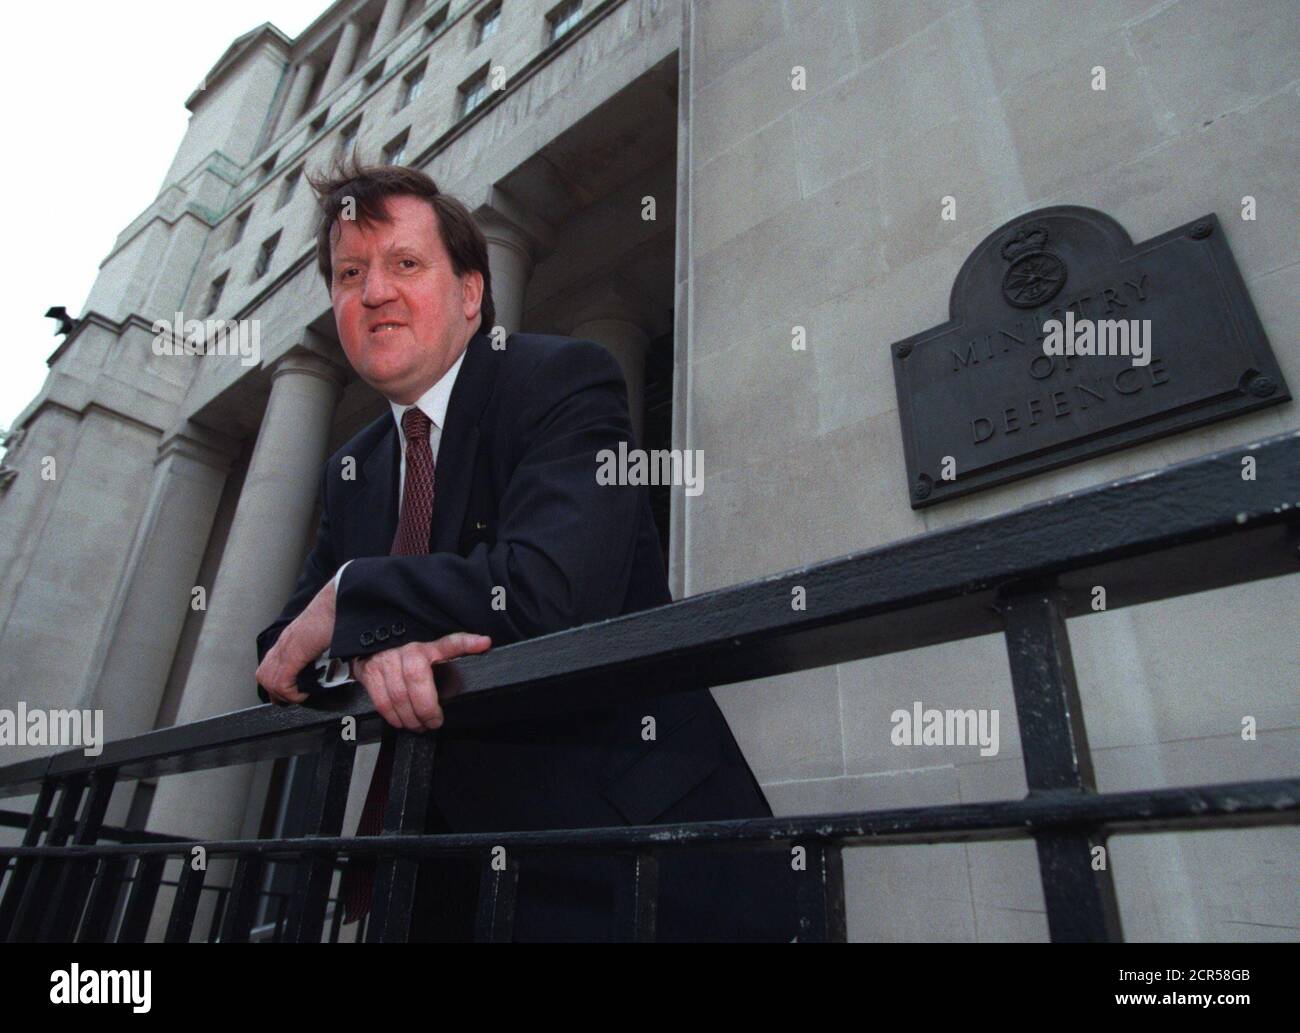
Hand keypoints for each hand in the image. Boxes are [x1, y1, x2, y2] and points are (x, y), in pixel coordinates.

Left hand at [256, 579, 338, 704]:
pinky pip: (281, 682)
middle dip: (279, 692)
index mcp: (291, 639)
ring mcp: (287, 646)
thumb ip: (322, 651)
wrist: (343, 598)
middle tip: (296, 696)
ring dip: (284, 694)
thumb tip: (334, 667)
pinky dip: (292, 693)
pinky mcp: (294, 652)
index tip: (296, 690)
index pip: (270, 666)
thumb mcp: (326, 636)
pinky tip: (306, 691)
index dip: (280, 684)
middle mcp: (285, 643)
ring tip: (302, 694)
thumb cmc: (340, 615)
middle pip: (264, 676)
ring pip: (268, 680)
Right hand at [352, 633, 491, 730]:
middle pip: (417, 681)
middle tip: (434, 722)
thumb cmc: (407, 654)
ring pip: (398, 695)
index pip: (449, 642)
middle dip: (426, 709)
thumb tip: (483, 644)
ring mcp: (385, 660)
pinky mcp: (369, 672)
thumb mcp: (431, 652)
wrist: (373, 646)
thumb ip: (454, 652)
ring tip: (419, 725)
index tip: (482, 643)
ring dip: (410, 718)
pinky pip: (381, 701)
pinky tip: (401, 721)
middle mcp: (406, 650)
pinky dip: (393, 716)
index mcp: (427, 646)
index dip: (466, 643)